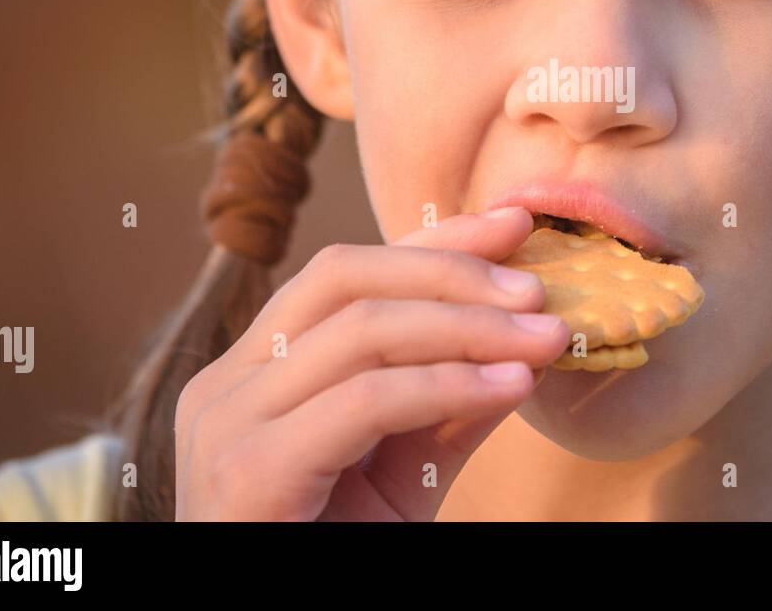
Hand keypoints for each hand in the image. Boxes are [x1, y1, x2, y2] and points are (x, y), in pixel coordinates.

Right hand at [173, 207, 565, 519]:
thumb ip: (453, 402)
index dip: (436, 242)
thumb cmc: (337, 548)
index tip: (516, 223)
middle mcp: (227, 381)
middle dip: (454, 271)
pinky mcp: (248, 469)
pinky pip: (364, 400)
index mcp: (255, 368)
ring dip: (470, 327)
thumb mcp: (407, 466)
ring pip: (361, 331)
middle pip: (345, 276)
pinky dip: (448, 385)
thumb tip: (527, 337)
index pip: (348, 272)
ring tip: (544, 338)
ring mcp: (226, 421)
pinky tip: (510, 387)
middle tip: (538, 288)